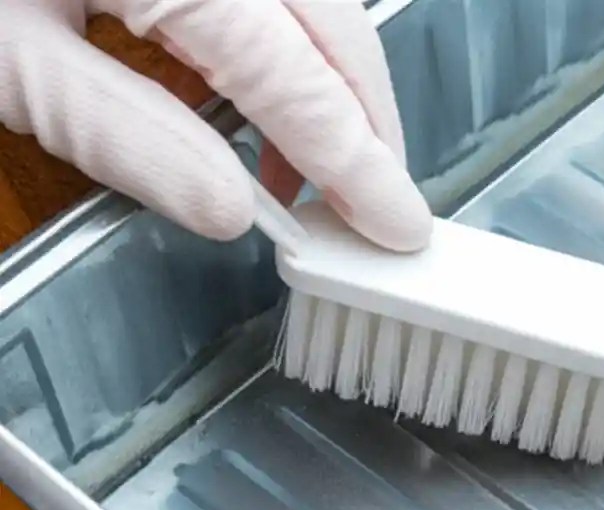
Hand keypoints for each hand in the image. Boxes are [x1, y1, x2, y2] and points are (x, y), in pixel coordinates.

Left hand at [0, 0, 432, 250]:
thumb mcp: (0, 60)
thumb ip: (124, 135)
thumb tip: (228, 208)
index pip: (303, 83)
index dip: (359, 165)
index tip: (396, 226)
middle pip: (339, 28)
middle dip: (371, 125)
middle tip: (377, 208)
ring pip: (319, 1)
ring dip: (333, 87)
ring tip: (314, 172)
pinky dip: (289, 44)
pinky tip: (265, 97)